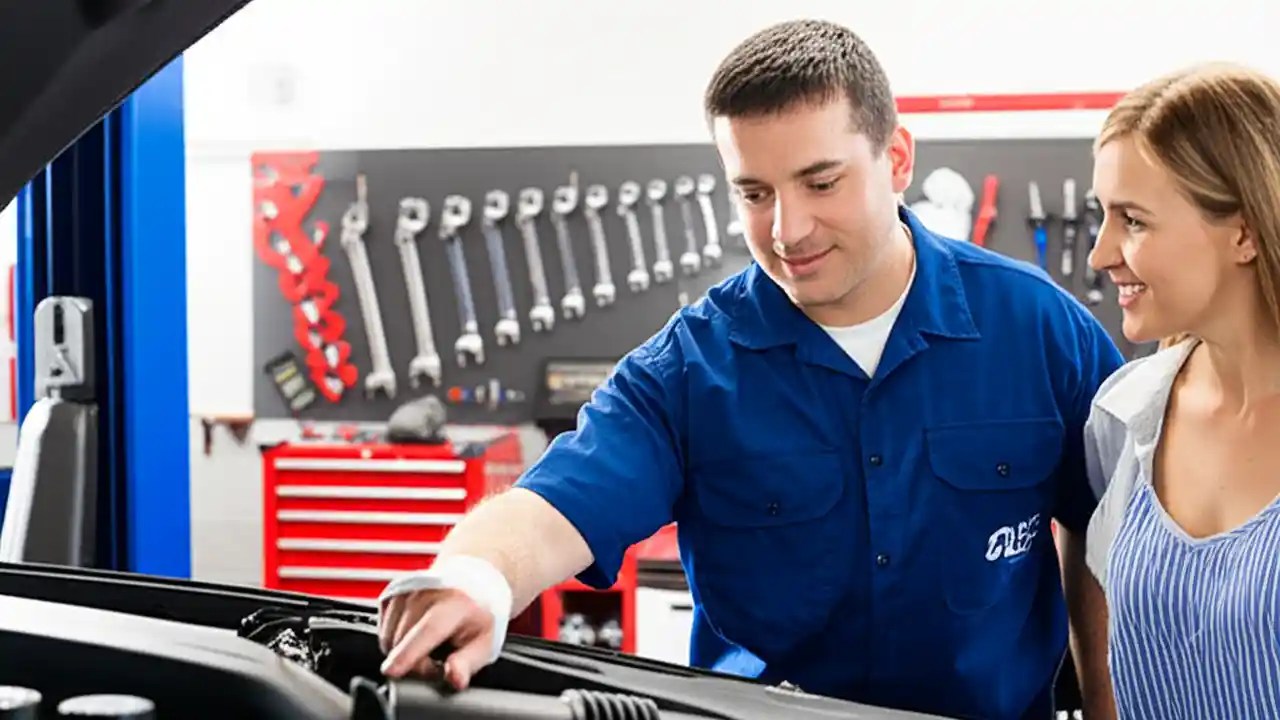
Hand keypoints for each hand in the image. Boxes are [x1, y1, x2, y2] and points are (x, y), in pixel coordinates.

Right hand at [378, 587, 497, 689]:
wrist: (470, 580)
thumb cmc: (477, 612)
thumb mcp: (485, 642)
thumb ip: (468, 663)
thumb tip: (454, 677)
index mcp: (454, 603)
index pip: (427, 630)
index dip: (408, 653)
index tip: (393, 670)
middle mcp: (426, 592)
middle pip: (403, 640)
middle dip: (415, 663)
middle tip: (437, 662)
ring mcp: (406, 590)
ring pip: (388, 637)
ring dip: (402, 651)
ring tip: (427, 646)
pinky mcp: (392, 592)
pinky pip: (382, 628)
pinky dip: (394, 638)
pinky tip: (413, 634)